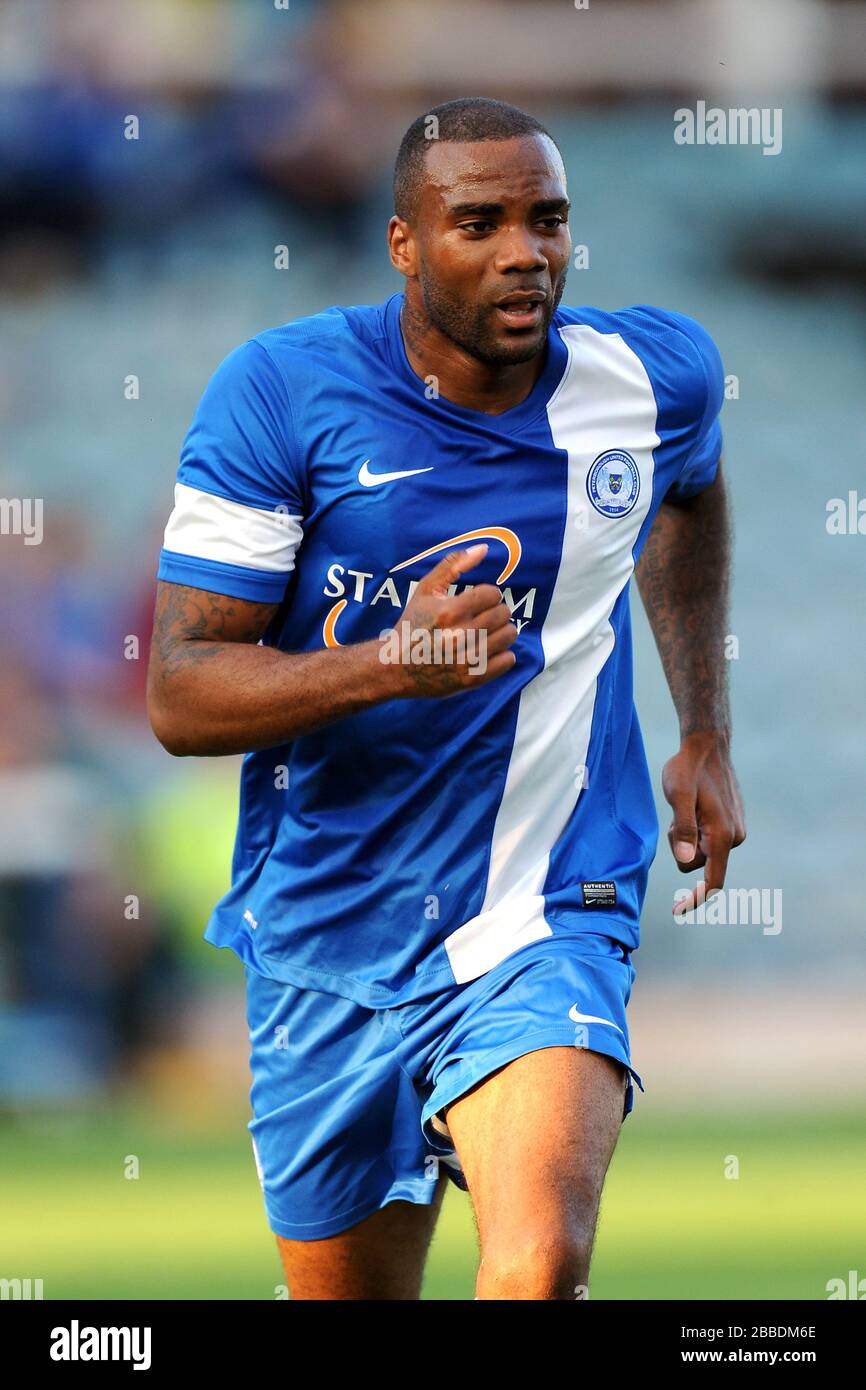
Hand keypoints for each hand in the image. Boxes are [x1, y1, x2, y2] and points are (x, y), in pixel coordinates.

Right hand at [388, 543, 517, 696]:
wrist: (394, 666)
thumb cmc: (411, 625)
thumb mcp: (425, 590)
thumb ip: (453, 565)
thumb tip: (483, 548)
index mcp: (451, 610)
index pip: (493, 594)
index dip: (487, 595)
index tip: (478, 601)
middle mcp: (461, 634)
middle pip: (503, 614)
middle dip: (495, 612)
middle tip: (482, 617)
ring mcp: (468, 658)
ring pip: (509, 635)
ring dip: (502, 631)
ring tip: (487, 632)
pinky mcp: (472, 678)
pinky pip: (508, 660)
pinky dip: (503, 654)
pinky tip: (488, 650)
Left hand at [662, 732, 745, 913]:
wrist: (707, 746)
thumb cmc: (688, 769)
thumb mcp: (678, 795)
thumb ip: (683, 828)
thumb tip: (685, 859)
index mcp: (723, 836)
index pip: (712, 881)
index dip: (695, 899)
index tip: (677, 911)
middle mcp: (735, 838)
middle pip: (697, 864)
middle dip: (680, 847)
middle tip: (675, 817)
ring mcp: (735, 831)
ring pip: (700, 851)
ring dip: (686, 837)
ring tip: (686, 807)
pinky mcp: (732, 824)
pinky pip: (706, 840)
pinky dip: (695, 830)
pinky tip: (694, 806)